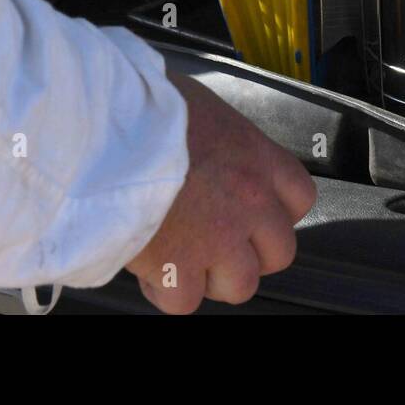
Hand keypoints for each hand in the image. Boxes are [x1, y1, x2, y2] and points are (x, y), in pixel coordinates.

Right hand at [126, 72, 315, 313]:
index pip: (299, 198)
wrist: (105, 134)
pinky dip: (165, 291)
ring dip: (212, 278)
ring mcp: (219, 239)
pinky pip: (185, 301)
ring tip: (181, 257)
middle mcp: (249, 202)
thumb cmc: (142, 108)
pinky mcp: (180, 267)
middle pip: (280, 252)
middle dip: (249, 254)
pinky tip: (149, 268)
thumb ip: (211, 133)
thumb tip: (198, 135)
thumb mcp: (193, 103)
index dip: (276, 213)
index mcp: (256, 159)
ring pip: (241, 286)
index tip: (254, 216)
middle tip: (215, 244)